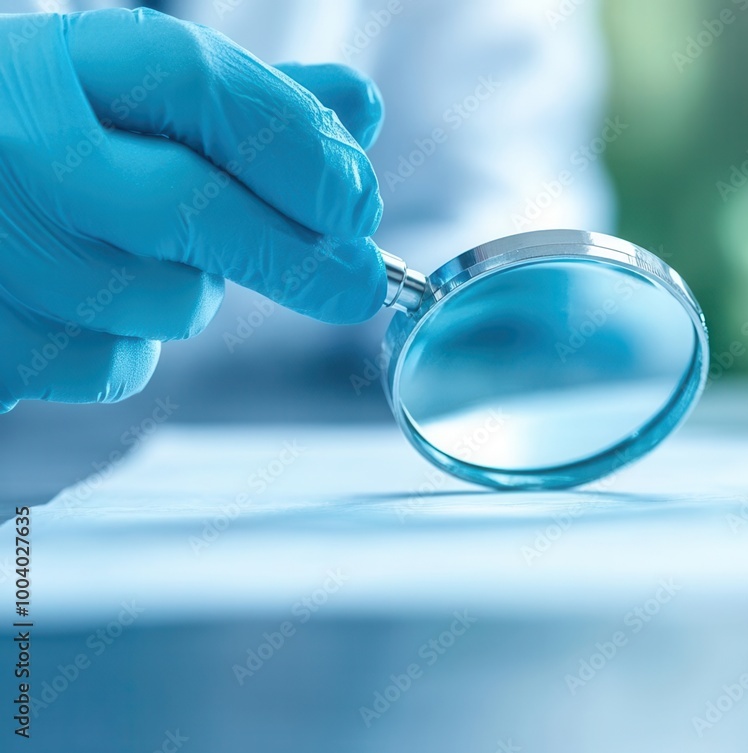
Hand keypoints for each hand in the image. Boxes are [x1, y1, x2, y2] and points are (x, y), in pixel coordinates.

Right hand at [0, 8, 386, 412]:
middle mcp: (19, 151)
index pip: (201, 87)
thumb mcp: (117, 94)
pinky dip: (129, 344)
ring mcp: (1, 251)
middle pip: (192, 210)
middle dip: (297, 256)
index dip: (301, 147)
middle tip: (361, 282)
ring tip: (140, 256)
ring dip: (190, 293)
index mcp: (59, 64)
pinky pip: (113, 365)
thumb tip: (357, 106)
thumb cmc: (25, 143)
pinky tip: (87, 302)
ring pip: (167, 302)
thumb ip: (243, 104)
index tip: (359, 202)